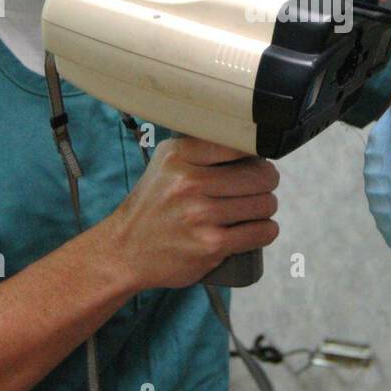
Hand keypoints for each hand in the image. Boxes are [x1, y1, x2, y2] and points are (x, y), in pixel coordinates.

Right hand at [107, 137, 279, 288]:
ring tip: (253, 209)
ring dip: (265, 208)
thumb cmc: (153, 205)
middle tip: (258, 187)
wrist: (124, 251)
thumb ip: (200, 146)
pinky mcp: (211, 245)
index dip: (254, 153)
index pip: (239, 144)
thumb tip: (248, 139)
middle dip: (266, 182)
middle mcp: (188, 183)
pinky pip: (262, 232)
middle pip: (261, 176)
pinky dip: (265, 231)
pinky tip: (256, 228)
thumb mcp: (165, 163)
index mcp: (178, 156)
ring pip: (265, 204)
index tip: (252, 161)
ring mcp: (200, 215)